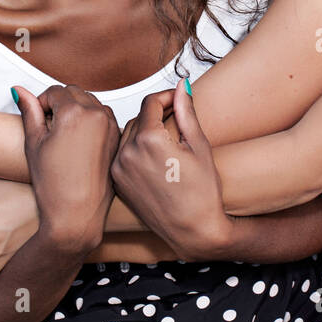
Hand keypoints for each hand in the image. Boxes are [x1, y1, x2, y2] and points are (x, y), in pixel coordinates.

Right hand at [15, 85, 119, 254]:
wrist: (77, 215)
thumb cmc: (55, 187)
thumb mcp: (34, 144)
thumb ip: (30, 112)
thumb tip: (21, 92)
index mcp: (74, 113)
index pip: (55, 91)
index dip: (42, 102)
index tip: (38, 116)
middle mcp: (97, 115)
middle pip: (74, 93)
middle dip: (60, 103)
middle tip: (48, 127)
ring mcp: (111, 126)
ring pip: (90, 102)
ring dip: (77, 110)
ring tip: (64, 136)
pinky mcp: (117, 138)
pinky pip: (103, 117)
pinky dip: (91, 121)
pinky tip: (79, 142)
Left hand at [110, 81, 231, 259]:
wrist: (194, 231)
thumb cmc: (202, 195)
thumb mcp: (199, 146)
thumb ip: (186, 113)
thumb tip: (182, 89)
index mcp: (149, 141)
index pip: (151, 103)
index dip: (166, 96)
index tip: (176, 98)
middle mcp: (128, 154)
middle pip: (138, 117)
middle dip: (156, 114)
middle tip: (176, 117)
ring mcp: (120, 170)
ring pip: (128, 135)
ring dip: (144, 130)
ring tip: (166, 140)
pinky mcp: (118, 182)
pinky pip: (122, 154)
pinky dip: (135, 149)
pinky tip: (154, 157)